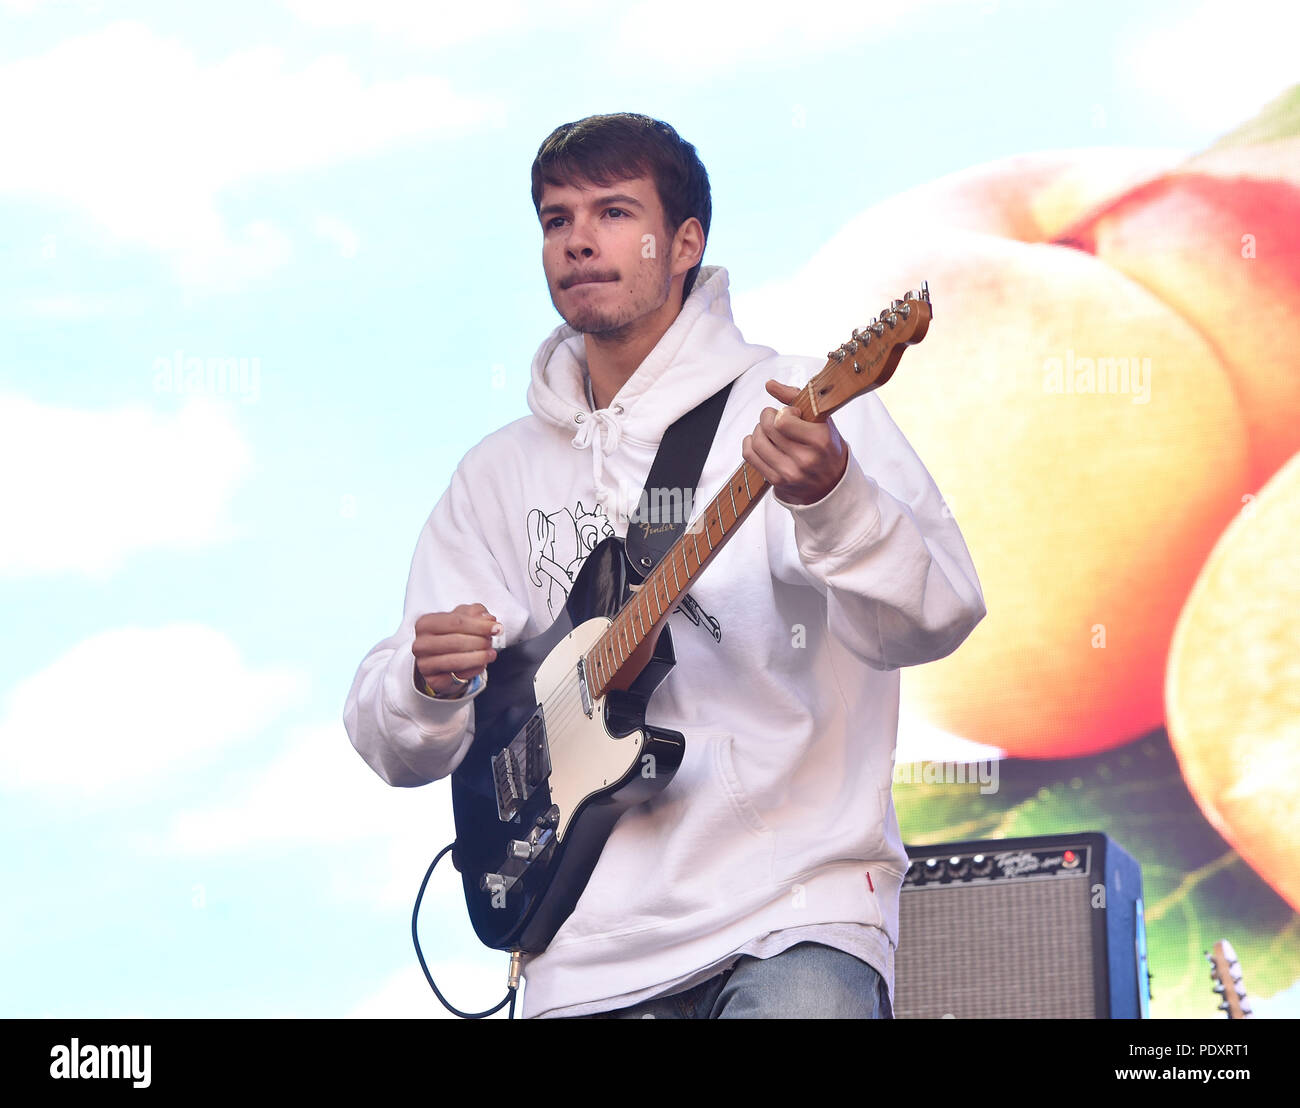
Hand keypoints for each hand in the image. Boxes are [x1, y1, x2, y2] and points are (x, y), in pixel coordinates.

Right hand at [413, 603, 500, 697]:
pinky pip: (457, 676)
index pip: (456, 622)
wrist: (442, 658)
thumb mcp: (464, 617)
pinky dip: (473, 670)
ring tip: (491, 654)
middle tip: (491, 641)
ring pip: (456, 660)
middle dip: (479, 641)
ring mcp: (424, 663)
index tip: (496, 627)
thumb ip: (477, 613)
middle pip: (456, 641)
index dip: (479, 625)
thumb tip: (489, 618)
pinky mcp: (432, 680)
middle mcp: (421, 643)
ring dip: (479, 657)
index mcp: (425, 623)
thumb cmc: (453, 634)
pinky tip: (481, 664)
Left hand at [742, 380, 848, 505]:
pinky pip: (750, 455)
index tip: (792, 414)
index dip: (784, 412)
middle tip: (775, 417)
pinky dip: (750, 443)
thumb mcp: (822, 420)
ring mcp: (790, 472)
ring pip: (757, 441)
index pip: (783, 420)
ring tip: (769, 430)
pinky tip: (760, 440)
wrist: (832, 483)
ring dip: (759, 429)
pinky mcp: (777, 481)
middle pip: (768, 428)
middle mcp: (805, 459)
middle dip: (768, 416)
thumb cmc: (826, 446)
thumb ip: (796, 397)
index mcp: (820, 440)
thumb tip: (769, 384)